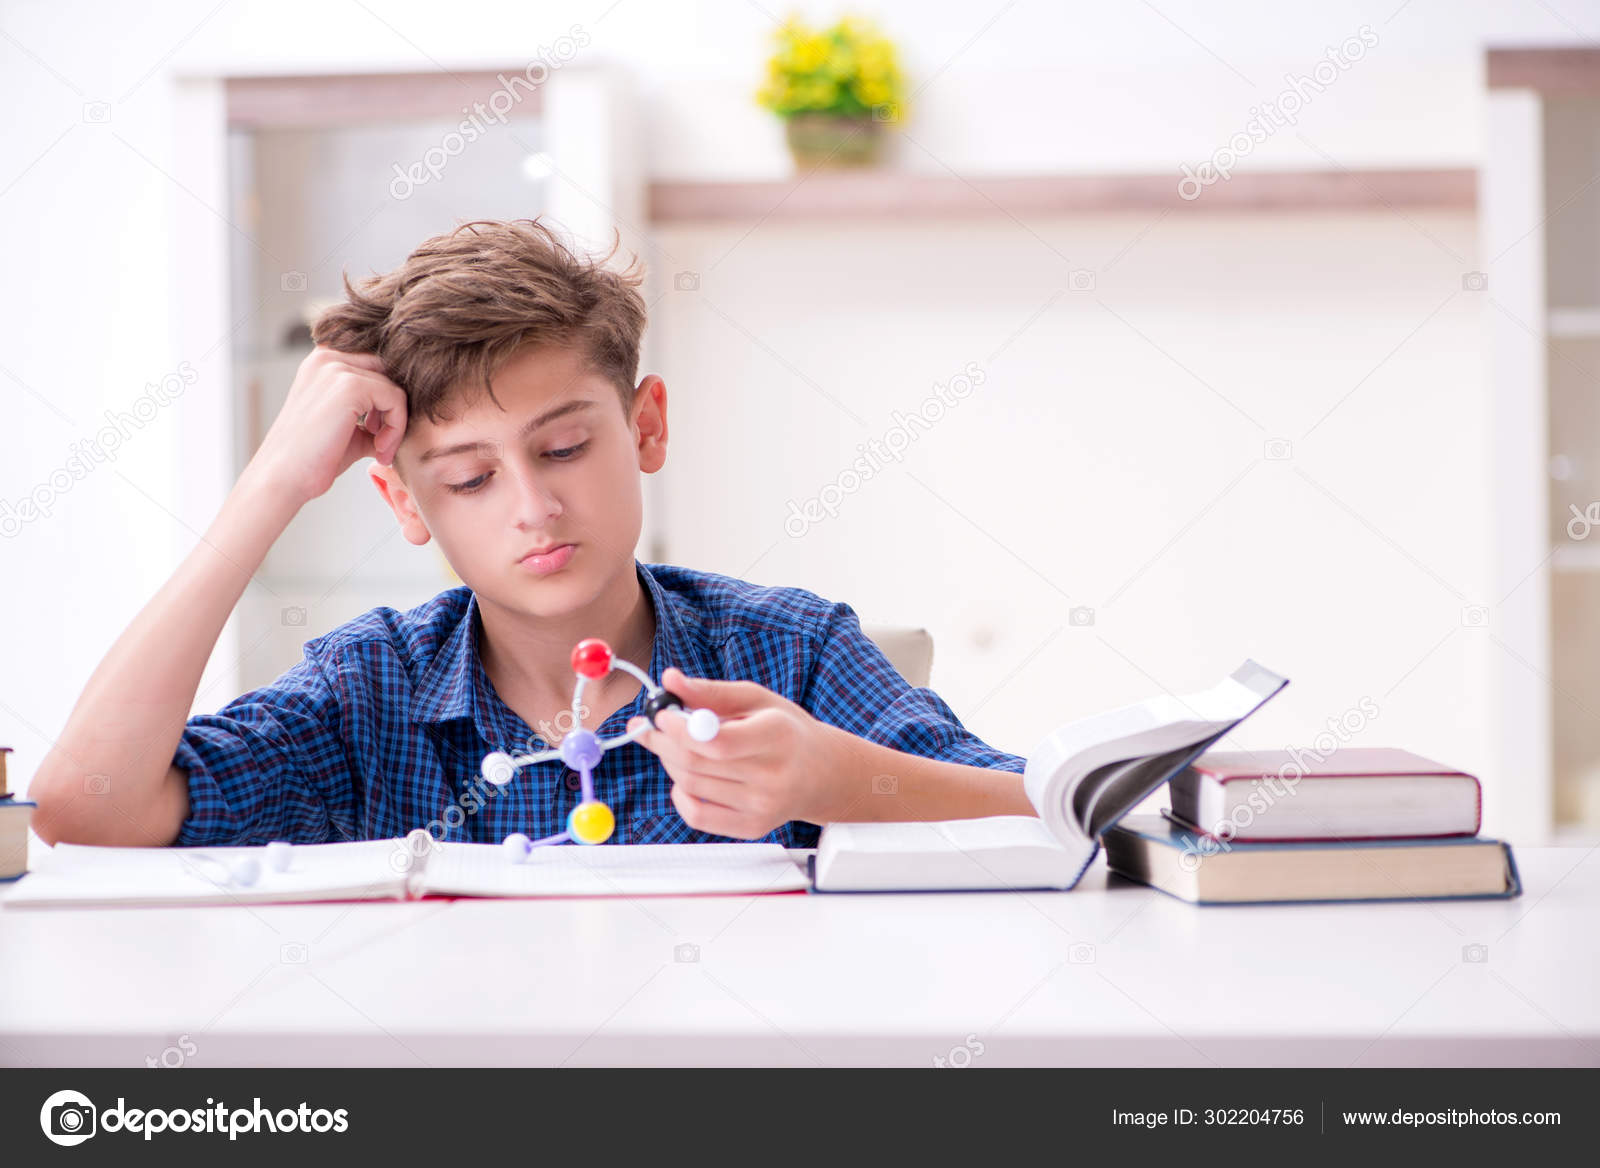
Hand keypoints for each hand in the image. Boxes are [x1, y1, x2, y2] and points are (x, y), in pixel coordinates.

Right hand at [244, 346, 407, 505]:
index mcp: (324, 361)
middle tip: (384, 443)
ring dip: (396, 423)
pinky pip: (395, 399)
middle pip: (389, 372)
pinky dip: (396, 428)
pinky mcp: (349, 385)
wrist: (284, 477)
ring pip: (395, 387)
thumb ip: (374, 412)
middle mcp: (328, 356)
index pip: (378, 365)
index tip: (379, 433)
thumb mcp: (349, 426)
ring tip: (381, 450)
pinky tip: (379, 450)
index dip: (388, 400)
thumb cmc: (314, 457)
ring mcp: (336, 367)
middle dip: (395, 408)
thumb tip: (407, 412)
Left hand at [626, 668, 846, 838]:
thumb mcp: (757, 700)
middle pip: (696, 764)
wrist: (822, 774)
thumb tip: (670, 679)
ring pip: (691, 786)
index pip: (717, 742)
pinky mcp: (753, 827)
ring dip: (670, 762)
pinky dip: (680, 794)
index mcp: (778, 736)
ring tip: (676, 746)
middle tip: (652, 726)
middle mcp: (773, 776)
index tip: (661, 714)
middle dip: (662, 742)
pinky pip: (697, 817)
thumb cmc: (787, 731)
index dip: (679, 729)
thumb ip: (712, 691)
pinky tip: (686, 778)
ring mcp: (763, 807)